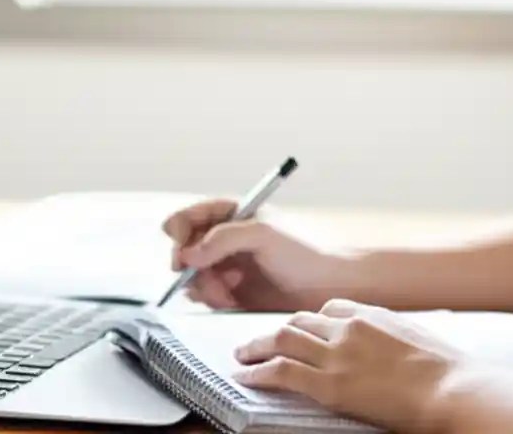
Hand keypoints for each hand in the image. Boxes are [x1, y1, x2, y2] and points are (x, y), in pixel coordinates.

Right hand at [161, 198, 348, 311]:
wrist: (332, 285)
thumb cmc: (306, 252)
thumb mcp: (263, 234)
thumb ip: (222, 238)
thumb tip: (188, 254)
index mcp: (233, 214)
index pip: (190, 217)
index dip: (180, 232)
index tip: (183, 250)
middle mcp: (227, 239)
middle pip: (186, 250)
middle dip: (191, 266)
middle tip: (202, 277)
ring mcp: (230, 266)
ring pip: (195, 276)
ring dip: (203, 286)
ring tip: (226, 291)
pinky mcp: (236, 292)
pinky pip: (209, 296)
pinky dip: (213, 299)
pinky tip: (231, 299)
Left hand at [232, 299, 468, 433]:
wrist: (454, 391)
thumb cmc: (449, 373)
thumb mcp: (420, 341)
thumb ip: (395, 338)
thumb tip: (392, 349)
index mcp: (372, 315)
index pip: (330, 308)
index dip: (311, 319)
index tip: (301, 329)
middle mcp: (349, 329)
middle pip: (300, 321)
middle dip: (277, 330)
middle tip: (259, 339)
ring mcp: (337, 356)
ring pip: (283, 340)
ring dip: (257, 346)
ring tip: (242, 354)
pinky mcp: (330, 386)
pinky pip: (282, 372)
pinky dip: (259, 372)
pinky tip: (247, 376)